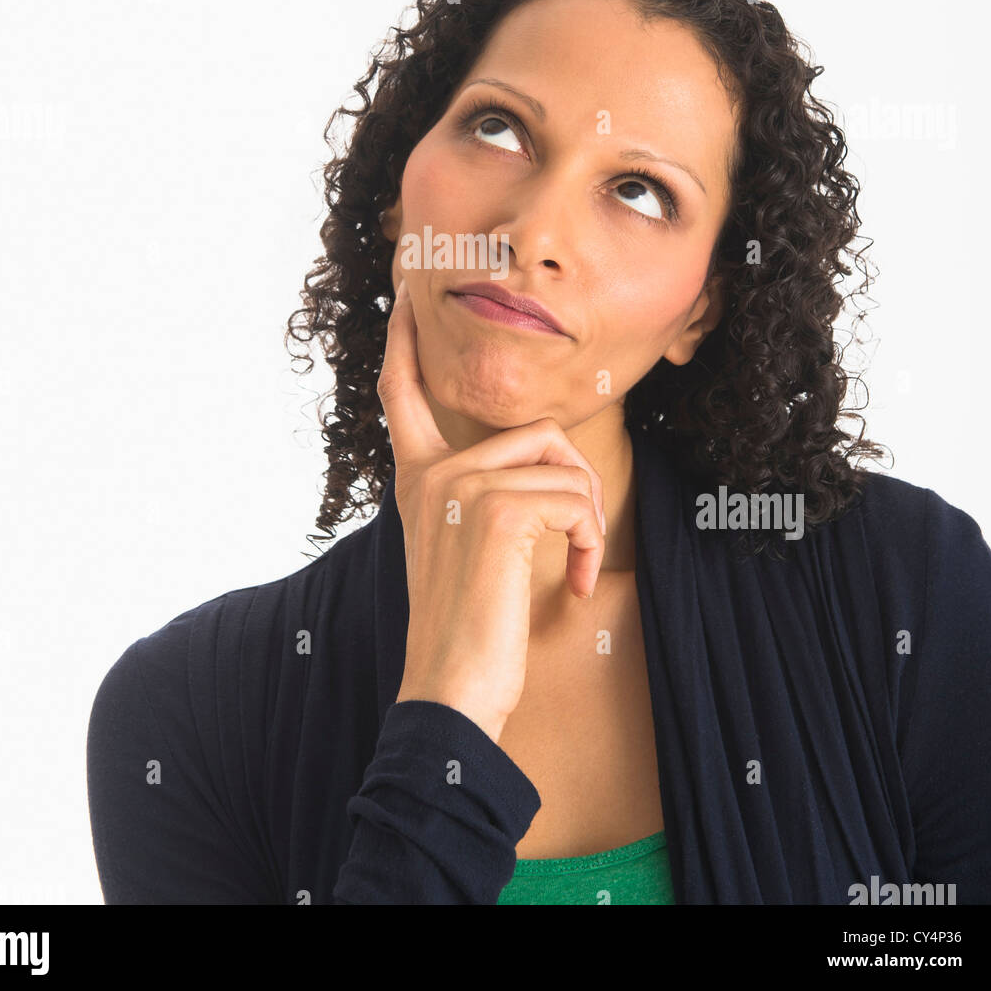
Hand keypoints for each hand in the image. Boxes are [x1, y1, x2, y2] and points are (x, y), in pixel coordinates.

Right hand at [377, 278, 605, 743]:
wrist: (452, 692)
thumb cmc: (468, 629)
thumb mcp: (465, 550)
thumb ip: (482, 497)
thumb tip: (541, 464)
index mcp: (416, 480)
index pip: (402, 394)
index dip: (403, 344)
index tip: (406, 298)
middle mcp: (431, 474)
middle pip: (538, 431)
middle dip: (578, 485)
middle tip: (577, 539)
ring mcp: (459, 487)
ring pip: (564, 465)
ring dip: (587, 520)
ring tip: (571, 569)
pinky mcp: (495, 510)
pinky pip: (575, 497)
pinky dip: (589, 541)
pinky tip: (573, 583)